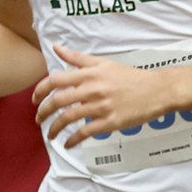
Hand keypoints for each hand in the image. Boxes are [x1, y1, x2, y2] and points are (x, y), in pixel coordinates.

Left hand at [33, 44, 171, 147]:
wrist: (156, 90)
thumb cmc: (130, 76)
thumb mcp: (103, 63)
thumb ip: (77, 58)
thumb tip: (56, 48)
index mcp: (89, 74)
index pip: (55, 80)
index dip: (40, 90)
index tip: (34, 100)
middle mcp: (92, 89)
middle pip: (57, 101)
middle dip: (42, 112)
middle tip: (38, 119)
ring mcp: (101, 106)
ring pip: (68, 118)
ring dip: (54, 129)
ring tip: (49, 135)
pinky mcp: (110, 122)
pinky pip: (85, 133)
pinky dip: (73, 140)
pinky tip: (68, 144)